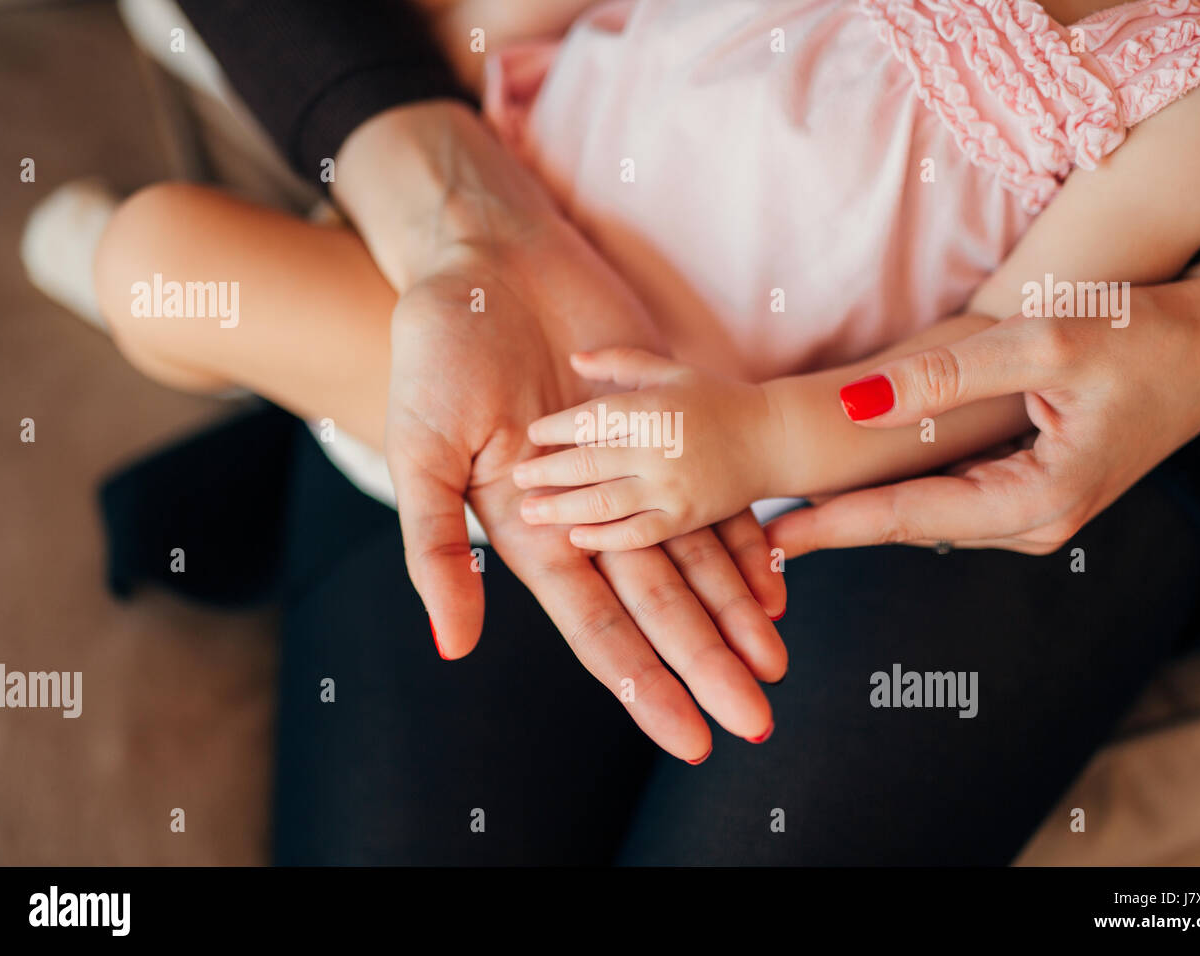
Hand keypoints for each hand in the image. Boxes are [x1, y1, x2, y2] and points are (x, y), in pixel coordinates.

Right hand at [335, 104, 786, 757]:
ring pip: (694, 560)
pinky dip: (742, 536)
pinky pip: (712, 492)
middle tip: (756, 722)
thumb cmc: (439, 356)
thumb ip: (438, 546)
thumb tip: (453, 645)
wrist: (486, 264)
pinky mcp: (664, 426)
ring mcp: (633, 473)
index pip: (599, 628)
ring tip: (774, 665)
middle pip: (659, 609)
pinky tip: (776, 580)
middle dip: (706, 667)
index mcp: (535, 535)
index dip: (643, 685)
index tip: (689, 737)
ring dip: (734, 614)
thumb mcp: (423, 452)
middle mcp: (591, 518)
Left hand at [514, 348, 776, 549]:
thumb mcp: (670, 370)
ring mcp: (672, 488)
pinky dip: (603, 539)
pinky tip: (576, 538)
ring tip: (530, 513)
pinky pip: (637, 535)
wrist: (772, 440)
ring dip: (561, 509)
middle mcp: (659, 450)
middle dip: (545, 473)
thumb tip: (573, 357)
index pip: (588, 420)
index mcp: (653, 409)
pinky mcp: (685, 519)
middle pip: (586, 464)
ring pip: (603, 503)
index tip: (532, 435)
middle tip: (517, 480)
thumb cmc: (716, 400)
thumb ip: (620, 362)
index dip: (554, 429)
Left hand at [767, 259, 1199, 555]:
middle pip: (913, 526)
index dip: (835, 527)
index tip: (772, 539)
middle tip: (758, 530)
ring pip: (931, 515)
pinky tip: (859, 483)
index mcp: (1039, 502)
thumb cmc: (1146, 335)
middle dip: (839, 528)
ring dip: (866, 512)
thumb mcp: (1045, 345)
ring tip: (791, 511)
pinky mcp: (1036, 486)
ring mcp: (1037, 510)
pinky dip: (904, 491)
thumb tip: (857, 406)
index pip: (911, 519)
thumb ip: (947, 378)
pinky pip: (955, 495)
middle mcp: (1036, 522)